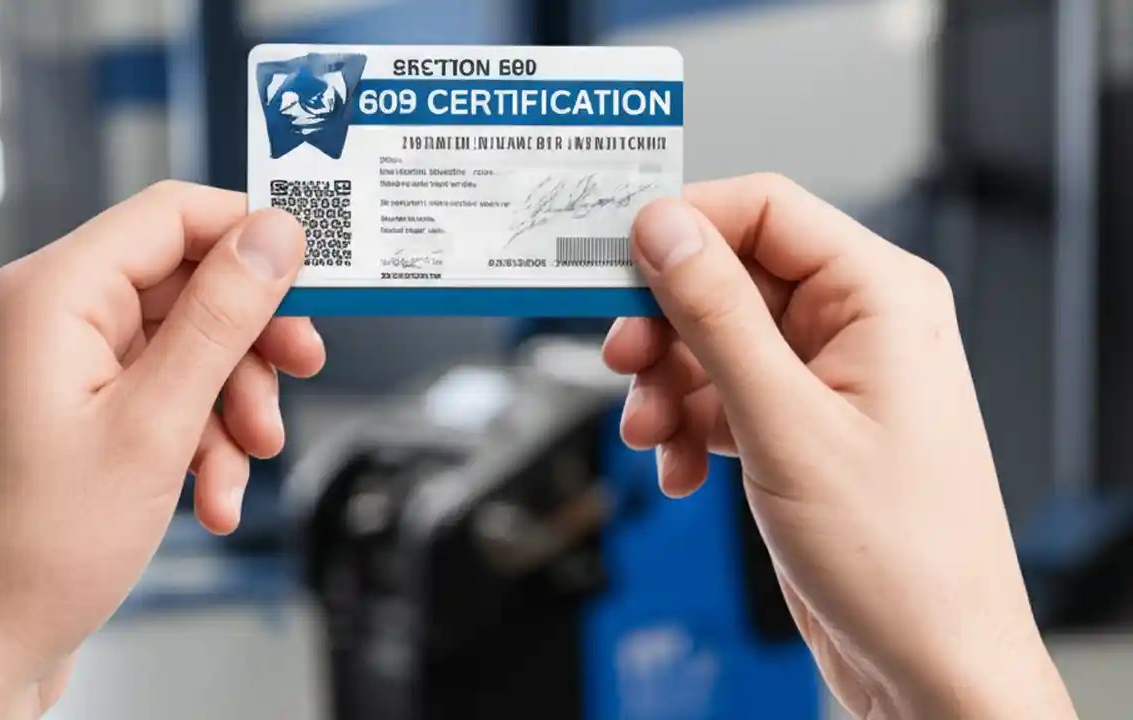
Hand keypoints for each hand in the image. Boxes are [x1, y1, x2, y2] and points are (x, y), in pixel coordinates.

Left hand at [0, 182, 324, 718]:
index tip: (317, 275)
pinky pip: (151, 400)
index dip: (252, 236)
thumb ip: (220, 319)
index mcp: (50, 296)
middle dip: (248, 344)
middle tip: (302, 374)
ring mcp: (51, 371)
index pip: (172, 214)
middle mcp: (43, 320)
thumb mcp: (154, 426)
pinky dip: (193, 441)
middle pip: (183, 287)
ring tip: (246, 469)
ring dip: (228, 408)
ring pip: (177, 351)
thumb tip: (273, 235)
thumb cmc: (30, 551)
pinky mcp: (63, 417)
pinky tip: (210, 499)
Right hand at [604, 175, 1074, 718]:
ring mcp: (829, 378)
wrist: (929, 663)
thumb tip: (666, 230)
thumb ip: (717, 316)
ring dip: (669, 386)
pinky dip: (688, 426)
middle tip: (621, 361)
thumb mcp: (784, 423)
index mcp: (879, 296)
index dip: (685, 225)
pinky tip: (679, 469)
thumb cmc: (899, 557)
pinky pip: (724, 396)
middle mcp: (857, 326)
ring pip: (715, 342)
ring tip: (650, 434)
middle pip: (728, 278)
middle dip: (665, 326)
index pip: (764, 210)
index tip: (618, 259)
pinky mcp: (802, 426)